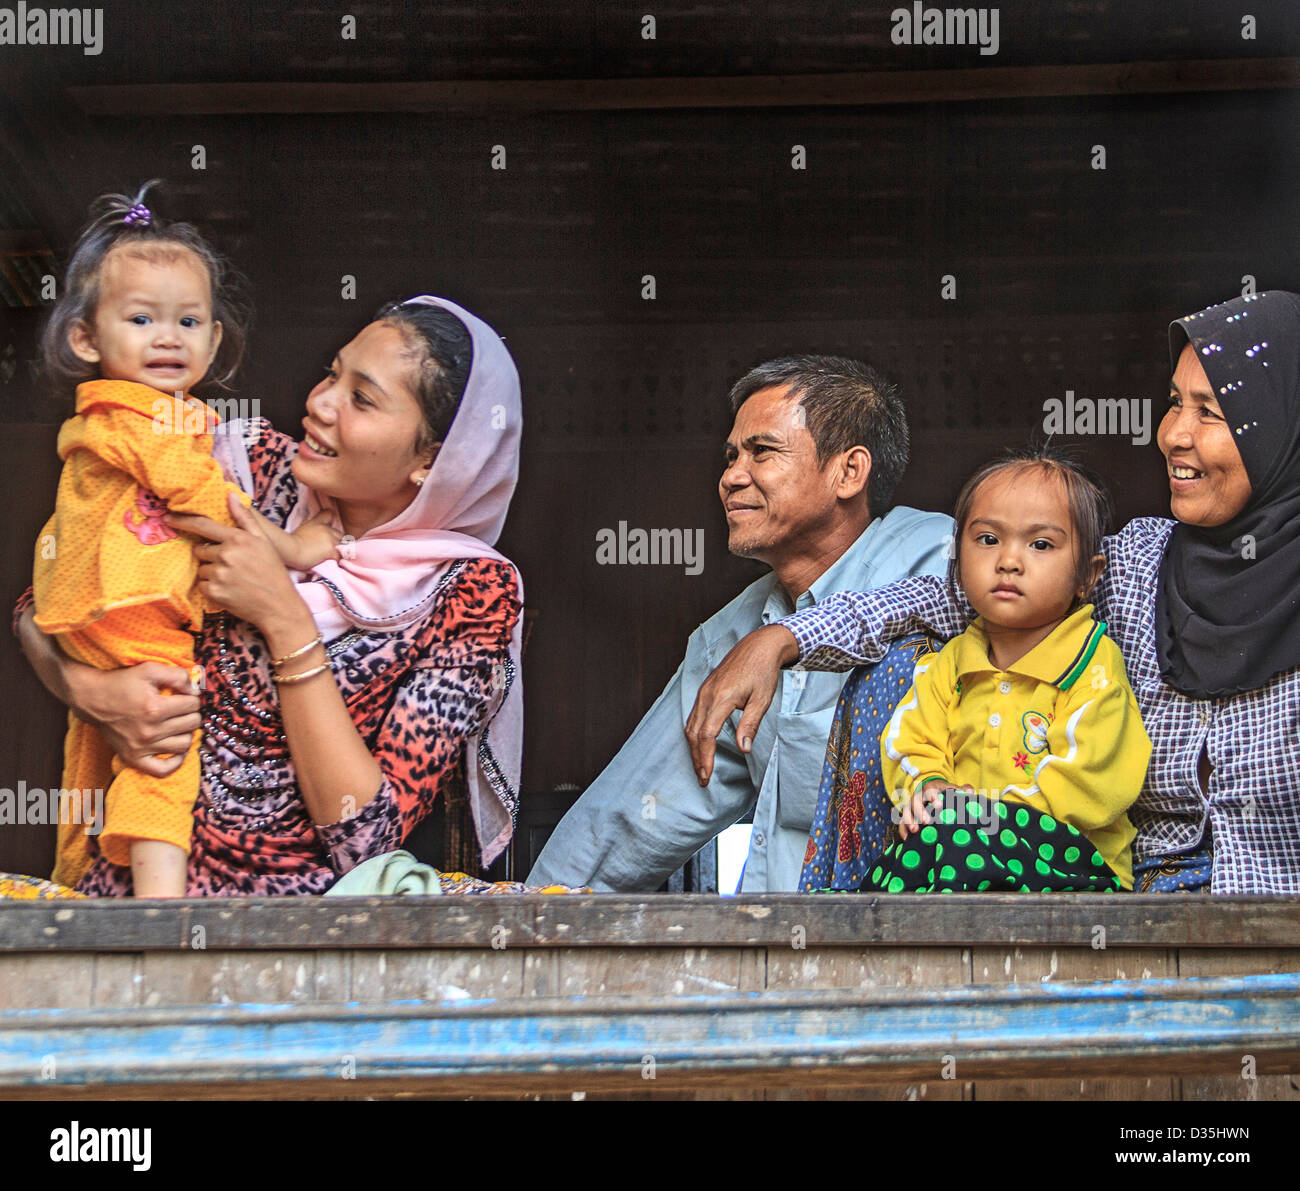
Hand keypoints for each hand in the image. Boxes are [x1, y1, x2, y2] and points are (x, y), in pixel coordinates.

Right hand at [66, 660, 199, 776]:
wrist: (92, 699)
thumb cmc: (122, 683)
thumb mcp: (150, 669)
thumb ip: (177, 676)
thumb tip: (196, 690)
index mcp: (154, 708)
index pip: (193, 705)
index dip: (192, 697)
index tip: (184, 695)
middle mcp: (149, 731)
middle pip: (192, 724)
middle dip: (191, 713)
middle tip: (182, 708)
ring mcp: (141, 747)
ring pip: (184, 744)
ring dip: (186, 732)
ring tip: (177, 724)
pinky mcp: (133, 758)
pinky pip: (163, 770)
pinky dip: (175, 761)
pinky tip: (175, 747)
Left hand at [167, 492, 304, 631]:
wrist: (279, 605)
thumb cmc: (273, 572)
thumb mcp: (264, 542)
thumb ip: (245, 518)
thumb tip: (230, 495)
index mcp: (238, 539)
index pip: (203, 525)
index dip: (183, 521)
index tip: (168, 517)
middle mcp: (227, 554)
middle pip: (200, 550)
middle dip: (210, 556)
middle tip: (231, 566)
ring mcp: (219, 574)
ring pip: (201, 569)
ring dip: (212, 573)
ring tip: (233, 580)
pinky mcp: (214, 592)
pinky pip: (202, 585)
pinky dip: (212, 588)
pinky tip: (229, 590)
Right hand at [281, 510, 342, 570]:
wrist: (290, 550)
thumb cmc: (291, 543)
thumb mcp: (301, 530)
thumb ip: (311, 529)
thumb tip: (316, 537)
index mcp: (317, 523)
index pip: (329, 514)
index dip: (332, 521)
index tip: (330, 530)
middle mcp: (326, 529)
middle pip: (340, 535)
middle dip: (337, 542)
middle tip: (328, 550)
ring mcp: (330, 539)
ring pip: (342, 546)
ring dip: (338, 552)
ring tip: (329, 557)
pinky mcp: (331, 550)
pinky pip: (339, 557)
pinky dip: (335, 561)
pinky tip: (328, 562)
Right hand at [685, 624, 798, 784]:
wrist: (758, 646)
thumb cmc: (762, 672)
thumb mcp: (762, 700)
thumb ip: (750, 725)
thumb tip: (743, 749)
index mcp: (721, 698)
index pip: (707, 735)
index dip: (705, 757)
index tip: (707, 775)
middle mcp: (707, 695)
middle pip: (694, 733)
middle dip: (696, 758)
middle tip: (702, 779)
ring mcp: (703, 692)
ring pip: (690, 725)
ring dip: (693, 748)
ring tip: (700, 767)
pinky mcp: (704, 690)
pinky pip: (693, 716)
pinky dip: (694, 734)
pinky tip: (699, 744)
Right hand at [896, 783, 971, 839]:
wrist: (936, 795)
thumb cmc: (948, 794)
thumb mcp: (956, 790)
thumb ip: (965, 790)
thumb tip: (970, 792)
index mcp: (931, 788)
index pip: (930, 790)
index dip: (933, 797)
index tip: (938, 805)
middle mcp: (919, 796)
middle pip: (915, 800)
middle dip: (920, 811)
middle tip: (927, 821)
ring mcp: (912, 806)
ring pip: (906, 811)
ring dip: (909, 820)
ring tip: (915, 830)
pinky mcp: (908, 816)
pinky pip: (901, 822)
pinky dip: (902, 830)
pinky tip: (907, 839)